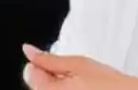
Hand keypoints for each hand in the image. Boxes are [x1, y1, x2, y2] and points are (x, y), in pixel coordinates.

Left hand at [23, 45, 137, 89]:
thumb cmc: (109, 85)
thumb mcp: (77, 64)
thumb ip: (49, 59)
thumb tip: (28, 50)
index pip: (31, 74)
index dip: (45, 64)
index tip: (62, 65)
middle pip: (39, 86)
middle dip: (51, 79)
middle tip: (76, 77)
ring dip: (59, 87)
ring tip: (83, 88)